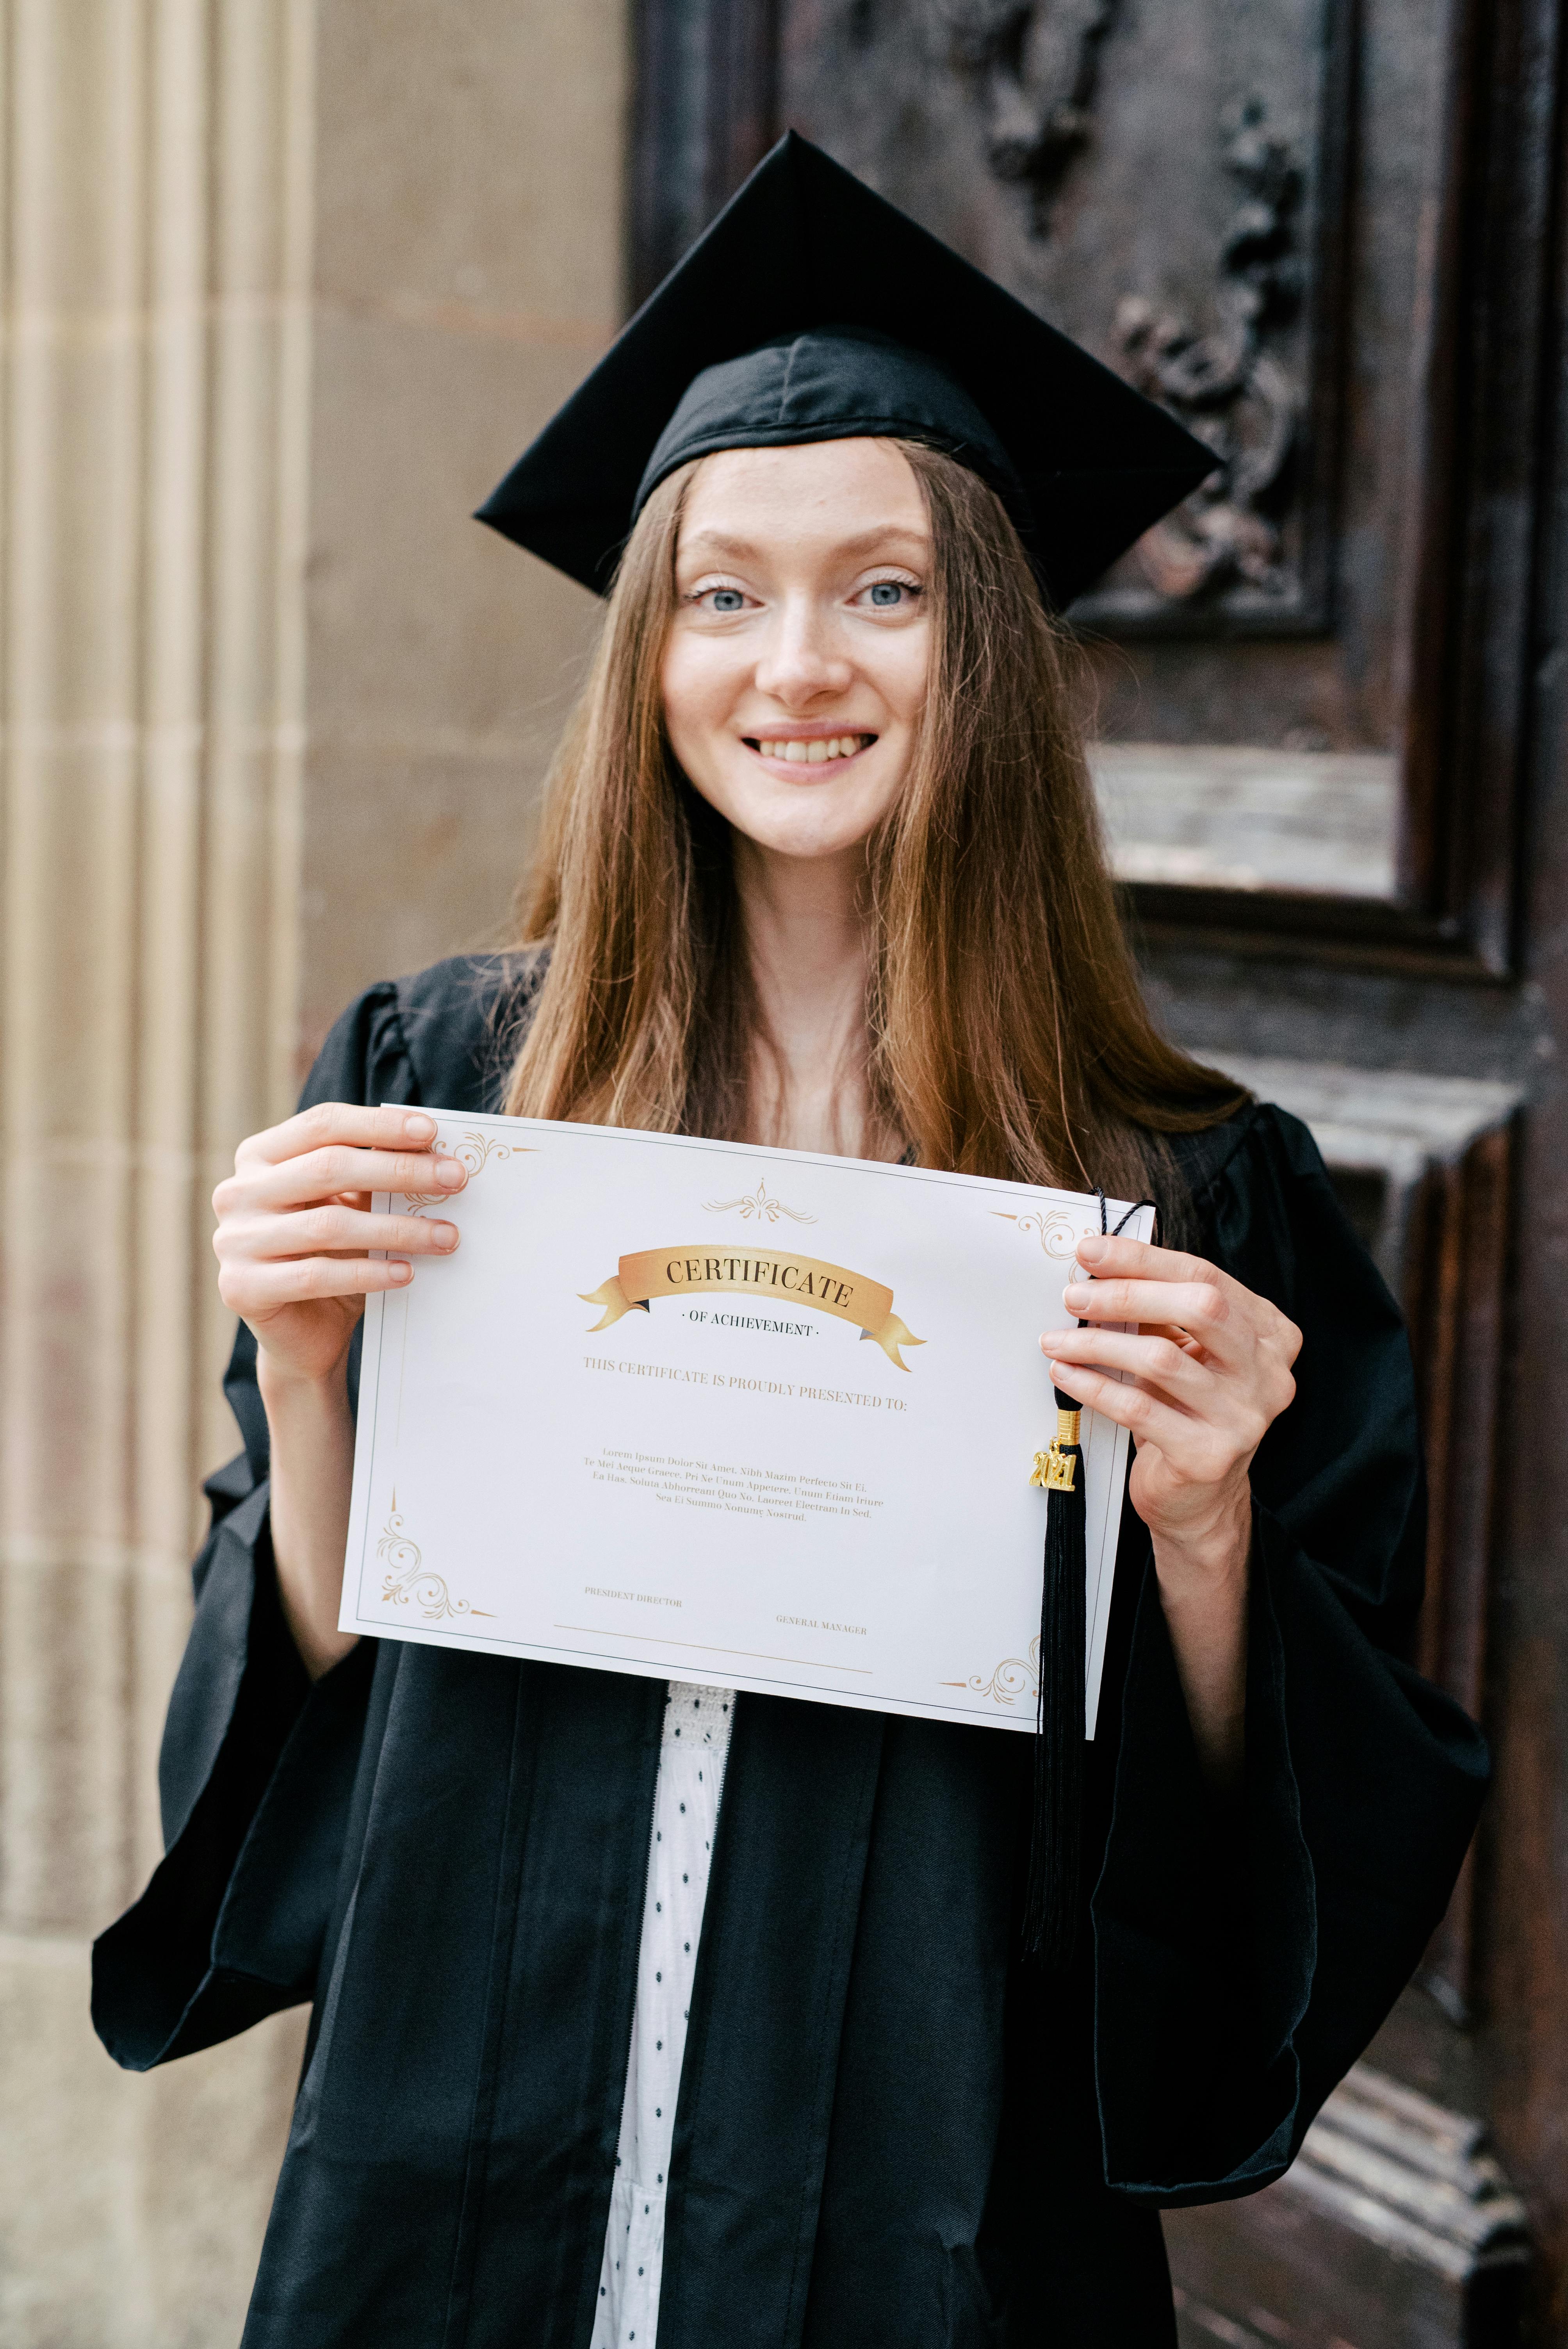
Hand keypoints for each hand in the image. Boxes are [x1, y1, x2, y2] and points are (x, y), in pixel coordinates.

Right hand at [213, 1103, 467, 1389]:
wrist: (302, 1334)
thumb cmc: (331, 1256)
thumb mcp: (349, 1208)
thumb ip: (371, 1177)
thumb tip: (434, 1150)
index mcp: (258, 1157)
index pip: (322, 1125)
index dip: (378, 1124)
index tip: (432, 1132)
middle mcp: (237, 1192)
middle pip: (328, 1167)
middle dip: (400, 1171)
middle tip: (455, 1179)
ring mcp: (234, 1241)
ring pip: (329, 1224)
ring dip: (398, 1229)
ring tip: (448, 1236)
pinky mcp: (242, 1288)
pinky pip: (317, 1275)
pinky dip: (369, 1273)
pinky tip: (408, 1272)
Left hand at [1041, 1232, 1300, 1580]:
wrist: (1200, 1498)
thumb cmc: (1188, 1411)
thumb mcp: (1188, 1352)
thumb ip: (1161, 1310)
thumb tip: (1099, 1268)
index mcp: (1269, 1334)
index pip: (1205, 1277)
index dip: (1143, 1259)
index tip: (1091, 1251)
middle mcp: (1267, 1373)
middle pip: (1199, 1308)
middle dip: (1126, 1294)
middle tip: (1073, 1295)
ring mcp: (1244, 1416)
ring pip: (1161, 1359)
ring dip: (1096, 1343)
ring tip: (1057, 1340)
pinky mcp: (1208, 1456)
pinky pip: (1138, 1409)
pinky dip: (1093, 1386)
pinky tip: (1066, 1375)